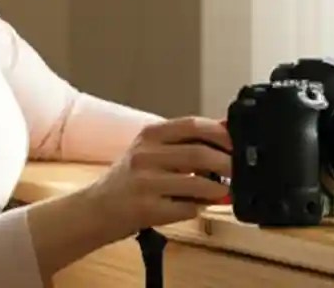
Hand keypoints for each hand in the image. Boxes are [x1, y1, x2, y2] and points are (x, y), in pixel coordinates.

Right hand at [85, 116, 231, 237]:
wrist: (95, 209)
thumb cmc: (128, 178)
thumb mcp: (150, 150)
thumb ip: (183, 142)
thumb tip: (224, 130)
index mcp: (150, 135)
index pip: (192, 125)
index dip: (220, 133)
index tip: (236, 142)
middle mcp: (146, 155)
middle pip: (199, 154)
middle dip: (226, 163)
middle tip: (237, 170)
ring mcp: (146, 183)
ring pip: (197, 183)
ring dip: (218, 189)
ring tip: (223, 191)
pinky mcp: (147, 209)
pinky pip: (186, 208)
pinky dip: (199, 207)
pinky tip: (198, 205)